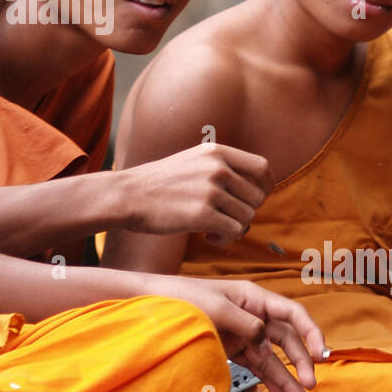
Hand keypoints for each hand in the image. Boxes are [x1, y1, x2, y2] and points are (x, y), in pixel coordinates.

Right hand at [117, 143, 274, 243]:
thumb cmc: (158, 183)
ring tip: (212, 229)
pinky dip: (225, 239)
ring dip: (234, 228)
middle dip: (246, 212)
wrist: (126, 195)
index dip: (265, 187)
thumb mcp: (192, 160)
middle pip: (258, 197)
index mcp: (217, 152)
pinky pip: (234, 232)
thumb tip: (255, 189)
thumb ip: (221, 167)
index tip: (253, 200)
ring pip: (248, 217)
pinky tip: (208, 237)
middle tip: (225, 218)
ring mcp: (211, 190)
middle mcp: (218, 167)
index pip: (263, 167)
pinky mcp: (203, 214)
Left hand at [144, 274, 328, 391]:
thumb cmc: (183, 299)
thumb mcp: (215, 307)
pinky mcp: (232, 349)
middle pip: (287, 339)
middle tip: (310, 386)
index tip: (321, 354)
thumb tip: (266, 338)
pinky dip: (269, 379)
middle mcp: (254, 315)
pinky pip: (256, 365)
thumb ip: (245, 323)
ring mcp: (244, 333)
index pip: (292, 313)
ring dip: (288, 377)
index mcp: (254, 297)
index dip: (311, 332)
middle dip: (301, 362)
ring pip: (273, 357)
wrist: (154, 307)